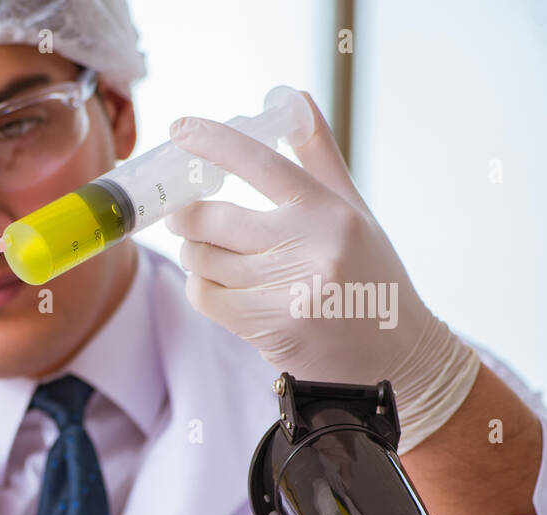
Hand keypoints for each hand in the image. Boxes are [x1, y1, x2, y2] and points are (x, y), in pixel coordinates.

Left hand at [163, 92, 478, 450]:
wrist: (394, 356)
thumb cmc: (370, 276)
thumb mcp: (352, 212)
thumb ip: (318, 158)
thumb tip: (290, 99)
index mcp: (329, 211)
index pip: (262, 163)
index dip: (215, 142)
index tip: (180, 130)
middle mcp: (310, 246)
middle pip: (214, 218)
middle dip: (186, 215)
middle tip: (181, 212)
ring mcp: (289, 290)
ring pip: (203, 260)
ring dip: (194, 254)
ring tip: (210, 254)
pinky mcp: (269, 328)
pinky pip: (204, 296)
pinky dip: (200, 287)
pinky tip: (218, 285)